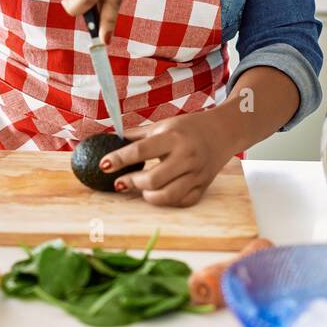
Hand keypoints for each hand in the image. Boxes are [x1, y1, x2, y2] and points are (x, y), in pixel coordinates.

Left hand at [98, 111, 235, 207]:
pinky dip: (166, 201)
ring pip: (168, 195)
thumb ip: (137, 135)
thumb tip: (109, 140)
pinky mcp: (203, 186)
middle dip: (132, 182)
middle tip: (121, 181)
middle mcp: (187, 156)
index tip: (103, 165)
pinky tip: (159, 193)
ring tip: (141, 188)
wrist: (223, 132)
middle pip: (154, 179)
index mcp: (174, 137)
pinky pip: (182, 202)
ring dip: (148, 196)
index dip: (119, 159)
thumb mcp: (163, 124)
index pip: (141, 150)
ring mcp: (197, 174)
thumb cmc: (189, 127)